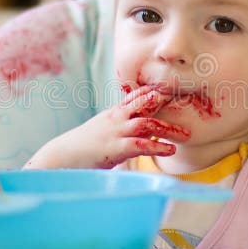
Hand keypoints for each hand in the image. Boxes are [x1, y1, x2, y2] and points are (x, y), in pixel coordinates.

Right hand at [24, 85, 190, 168]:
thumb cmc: (82, 147)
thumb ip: (120, 128)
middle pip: (145, 102)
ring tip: (186, 135)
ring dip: (168, 128)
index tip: (175, 90)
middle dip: (166, 101)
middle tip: (187, 102)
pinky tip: (170, 150)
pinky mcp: (114, 148)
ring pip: (146, 122)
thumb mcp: (103, 132)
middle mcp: (116, 118)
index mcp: (114, 113)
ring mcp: (115, 132)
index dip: (156, 92)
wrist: (60, 157)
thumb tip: (137, 131)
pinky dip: (157, 146)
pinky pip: (140, 144)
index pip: (138, 95)